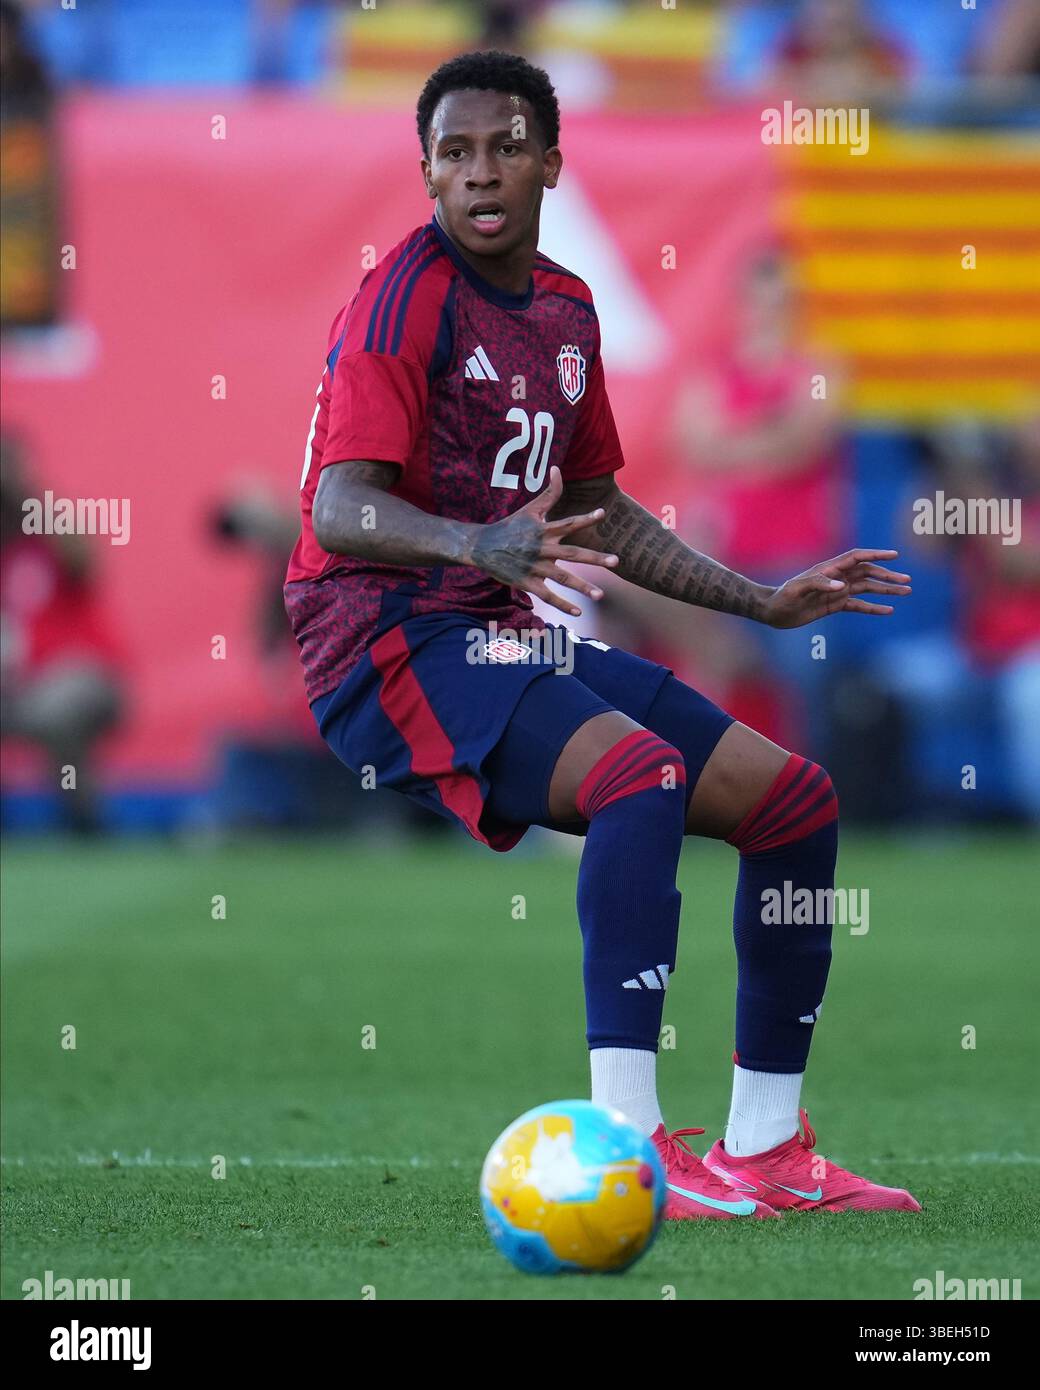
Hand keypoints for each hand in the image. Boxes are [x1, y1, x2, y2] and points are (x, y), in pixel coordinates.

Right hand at [466, 466, 618, 615]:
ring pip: (562, 578)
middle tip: (616, 561)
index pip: (567, 522)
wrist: (481, 546)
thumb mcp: (530, 510)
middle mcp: (541, 548)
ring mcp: (534, 567)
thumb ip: (549, 493)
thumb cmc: (510, 527)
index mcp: (543, 530)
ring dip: (582, 587)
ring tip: (600, 595)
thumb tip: (558, 468)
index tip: (602, 512)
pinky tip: (578, 612)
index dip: (585, 517)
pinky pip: (547, 596)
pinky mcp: (526, 582)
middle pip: (572, 553)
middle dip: (595, 557)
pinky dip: (562, 605)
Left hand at [763, 549, 911, 628]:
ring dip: (886, 590)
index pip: (857, 557)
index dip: (876, 554)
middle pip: (868, 573)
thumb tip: (843, 586)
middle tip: (907, 581)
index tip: (894, 555)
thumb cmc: (783, 597)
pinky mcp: (834, 605)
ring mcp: (837, 591)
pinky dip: (873, 607)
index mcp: (829, 569)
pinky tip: (888, 610)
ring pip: (867, 588)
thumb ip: (819, 584)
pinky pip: (859, 605)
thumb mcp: (798, 589)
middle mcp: (837, 578)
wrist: (773, 612)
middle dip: (888, 576)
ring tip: (905, 593)